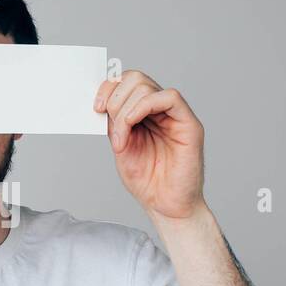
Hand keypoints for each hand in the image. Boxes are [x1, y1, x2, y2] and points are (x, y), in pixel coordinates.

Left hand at [94, 70, 205, 219]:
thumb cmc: (148, 181)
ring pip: (147, 87)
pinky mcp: (189, 124)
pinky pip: (169, 98)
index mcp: (144, 114)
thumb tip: (103, 101)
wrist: (166, 206)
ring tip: (122, 139)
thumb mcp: (120, 146)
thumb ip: (114, 123)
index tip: (96, 107)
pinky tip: (133, 124)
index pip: (127, 82)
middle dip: (115, 100)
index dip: (108, 87)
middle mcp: (161, 110)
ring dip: (125, 110)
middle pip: (135, 79)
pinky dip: (144, 106)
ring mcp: (175, 116)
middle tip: (112, 128)